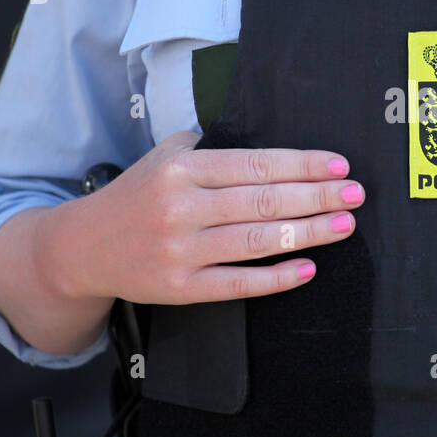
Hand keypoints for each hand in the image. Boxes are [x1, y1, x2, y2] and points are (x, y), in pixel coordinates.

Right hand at [43, 130, 365, 305]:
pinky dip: (276, 278)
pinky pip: (237, 283)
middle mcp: (181, 206)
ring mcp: (180, 250)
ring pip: (257, 240)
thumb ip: (210, 149)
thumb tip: (271, 153)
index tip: (338, 166)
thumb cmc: (137, 197)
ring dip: (307, 232)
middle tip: (355, 194)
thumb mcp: (164, 158)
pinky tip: (307, 268)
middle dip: (316, 197)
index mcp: (182, 169)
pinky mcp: (180, 287)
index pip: (256, 164)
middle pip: (263, 200)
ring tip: (343, 225)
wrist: (81, 247)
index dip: (302, 165)